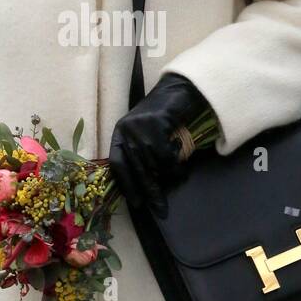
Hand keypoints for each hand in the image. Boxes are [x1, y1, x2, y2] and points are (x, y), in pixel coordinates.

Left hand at [108, 73, 207, 215]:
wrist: (178, 90)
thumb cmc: (163, 117)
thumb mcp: (146, 136)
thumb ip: (142, 156)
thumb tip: (147, 188)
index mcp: (120, 135)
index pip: (118, 165)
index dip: (126, 186)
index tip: (136, 203)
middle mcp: (126, 131)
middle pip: (137, 169)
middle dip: (150, 191)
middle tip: (160, 210)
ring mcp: (139, 127)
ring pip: (154, 164)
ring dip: (168, 176)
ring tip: (178, 177)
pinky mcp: (155, 123)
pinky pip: (166, 156)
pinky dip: (176, 167)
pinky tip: (182, 170)